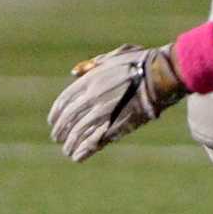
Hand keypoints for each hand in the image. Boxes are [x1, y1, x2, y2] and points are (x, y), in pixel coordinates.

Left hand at [48, 42, 184, 161]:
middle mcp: (92, 97)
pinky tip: (78, 157)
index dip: (56, 114)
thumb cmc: (140, 62)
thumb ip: (92, 65)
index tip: (52, 122)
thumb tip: (73, 72)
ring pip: (78, 133)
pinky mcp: (116, 126)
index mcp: (90, 80)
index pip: (64, 101)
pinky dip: (84, 150)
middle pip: (68, 119)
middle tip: (57, 138)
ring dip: (70, 143)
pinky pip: (94, 141)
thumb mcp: (113, 56)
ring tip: (67, 151)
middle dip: (60, 131)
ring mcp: (103, 113)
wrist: (160, 75)